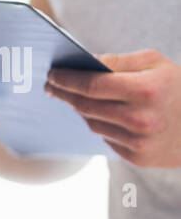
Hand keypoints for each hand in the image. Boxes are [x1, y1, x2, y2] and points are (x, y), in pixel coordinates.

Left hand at [45, 50, 180, 167]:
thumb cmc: (179, 87)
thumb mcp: (157, 64)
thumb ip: (118, 61)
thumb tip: (84, 63)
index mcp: (146, 91)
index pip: (91, 85)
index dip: (66, 80)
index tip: (52, 74)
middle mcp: (140, 120)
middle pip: (86, 106)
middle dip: (64, 94)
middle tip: (51, 86)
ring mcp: (138, 142)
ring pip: (92, 123)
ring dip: (81, 110)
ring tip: (73, 97)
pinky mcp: (137, 158)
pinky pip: (106, 138)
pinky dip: (100, 124)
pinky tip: (98, 115)